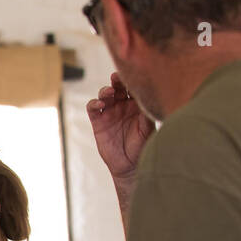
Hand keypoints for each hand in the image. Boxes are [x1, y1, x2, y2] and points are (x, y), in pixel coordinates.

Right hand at [87, 72, 154, 186]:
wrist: (129, 165)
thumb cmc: (142, 146)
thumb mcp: (147, 127)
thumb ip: (146, 112)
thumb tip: (147, 95)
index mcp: (137, 103)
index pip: (132, 86)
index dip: (131, 79)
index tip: (132, 74)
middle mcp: (123, 105)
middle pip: (118, 86)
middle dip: (117, 80)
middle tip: (117, 78)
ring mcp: (110, 112)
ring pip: (104, 94)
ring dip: (105, 90)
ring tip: (109, 93)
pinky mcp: (98, 121)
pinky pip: (93, 108)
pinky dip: (94, 103)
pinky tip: (100, 104)